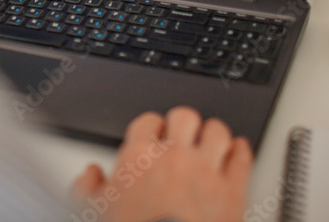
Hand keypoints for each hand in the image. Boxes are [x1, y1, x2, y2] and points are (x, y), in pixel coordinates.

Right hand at [71, 108, 251, 221]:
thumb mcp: (95, 213)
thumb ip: (86, 188)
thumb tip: (90, 174)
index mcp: (140, 158)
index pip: (148, 121)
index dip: (151, 126)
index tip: (153, 134)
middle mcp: (175, 157)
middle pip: (184, 117)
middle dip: (182, 123)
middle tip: (181, 133)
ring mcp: (207, 171)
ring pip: (217, 132)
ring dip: (213, 133)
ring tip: (209, 140)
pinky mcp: (233, 191)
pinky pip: (241, 158)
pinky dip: (240, 150)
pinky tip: (237, 150)